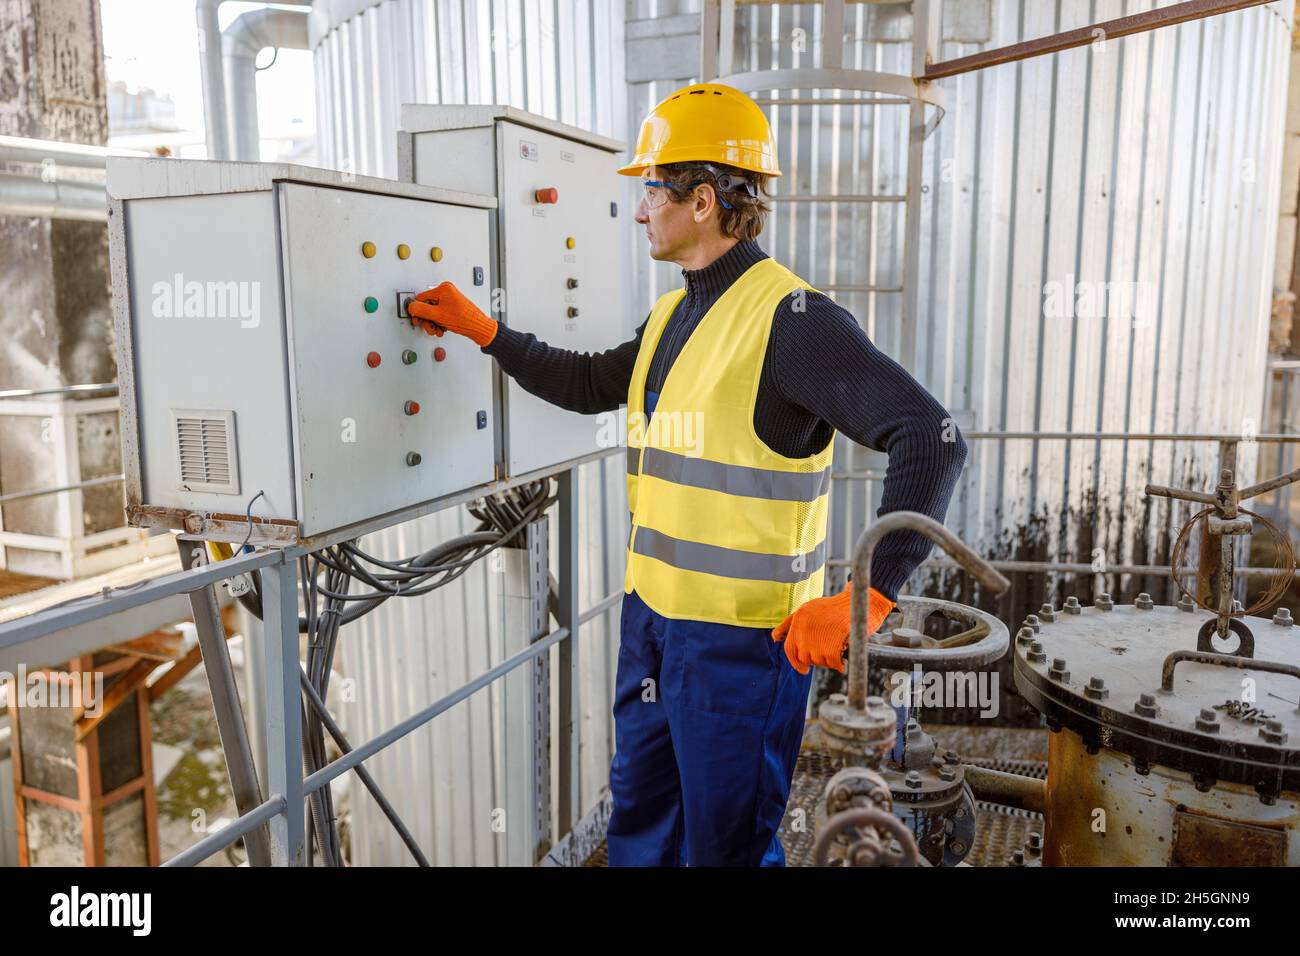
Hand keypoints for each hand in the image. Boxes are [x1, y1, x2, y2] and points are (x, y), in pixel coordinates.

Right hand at [407, 281, 497, 346]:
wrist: (478, 328)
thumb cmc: (464, 319)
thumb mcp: (438, 315)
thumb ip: (421, 310)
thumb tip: (411, 306)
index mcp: (443, 289)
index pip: (421, 298)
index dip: (418, 311)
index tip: (417, 320)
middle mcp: (447, 292)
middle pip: (427, 306)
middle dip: (427, 319)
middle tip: (429, 327)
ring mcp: (450, 300)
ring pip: (433, 312)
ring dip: (433, 323)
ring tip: (438, 329)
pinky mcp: (452, 307)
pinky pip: (440, 314)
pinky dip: (439, 323)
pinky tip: (443, 329)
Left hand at [771, 584, 894, 674]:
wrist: (859, 599)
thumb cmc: (836, 607)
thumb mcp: (809, 609)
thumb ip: (790, 624)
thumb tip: (775, 638)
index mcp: (799, 618)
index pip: (789, 648)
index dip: (795, 661)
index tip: (803, 669)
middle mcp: (804, 626)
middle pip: (804, 657)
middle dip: (816, 660)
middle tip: (827, 655)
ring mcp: (818, 635)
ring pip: (818, 661)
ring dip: (828, 661)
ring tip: (837, 650)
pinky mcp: (833, 641)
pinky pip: (832, 662)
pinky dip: (838, 664)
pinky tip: (843, 660)